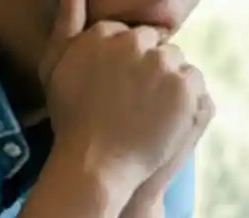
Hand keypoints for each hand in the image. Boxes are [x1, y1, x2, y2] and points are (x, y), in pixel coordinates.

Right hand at [39, 0, 210, 193]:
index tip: (122, 88)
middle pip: (157, 44)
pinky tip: (169, 116)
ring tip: (153, 111)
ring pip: (177, 61)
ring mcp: (162, 63)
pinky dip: (187, 96)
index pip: (130, 35)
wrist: (96, 162)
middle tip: (139, 102)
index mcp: (104, 32)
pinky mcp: (184, 86)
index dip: (129, 62)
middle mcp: (134, 42)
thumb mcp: (54, 67)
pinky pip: (194, 80)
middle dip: (152, 67)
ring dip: (171, 80)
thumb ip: (65, 24)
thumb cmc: (71, 119)